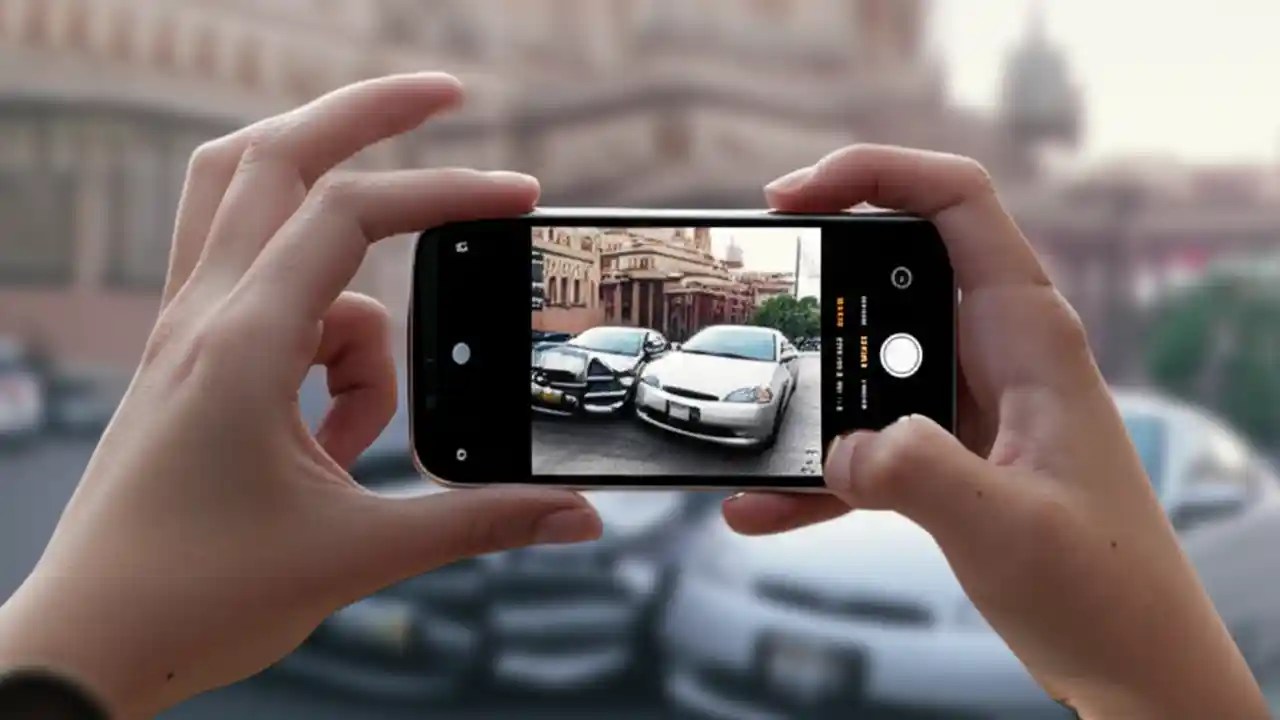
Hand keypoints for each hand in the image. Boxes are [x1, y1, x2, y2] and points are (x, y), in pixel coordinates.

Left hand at [0, 73, 601, 717]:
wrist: (87, 648)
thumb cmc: (195, 599)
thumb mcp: (358, 554)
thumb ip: (479, 521)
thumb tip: (578, 514)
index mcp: (241, 344)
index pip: (351, 213)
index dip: (445, 189)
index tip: (519, 196)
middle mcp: (202, 317)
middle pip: (271, 155)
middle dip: (363, 113)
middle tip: (447, 97)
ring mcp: (186, 335)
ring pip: (248, 212)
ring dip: (332, 247)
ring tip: (372, 395)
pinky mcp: (188, 364)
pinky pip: (266, 300)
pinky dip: (321, 346)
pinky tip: (335, 442)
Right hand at [723, 146, 1267, 718]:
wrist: (1132, 662)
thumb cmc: (1105, 589)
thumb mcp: (1007, 527)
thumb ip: (915, 473)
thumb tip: (839, 447)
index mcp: (1028, 336)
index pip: (955, 202)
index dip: (873, 172)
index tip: (791, 197)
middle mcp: (997, 353)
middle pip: (898, 261)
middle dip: (822, 265)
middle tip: (758, 277)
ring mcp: (968, 403)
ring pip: (870, 354)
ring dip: (807, 378)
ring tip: (750, 404)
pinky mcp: (947, 454)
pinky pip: (864, 437)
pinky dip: (813, 466)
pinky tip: (762, 505)